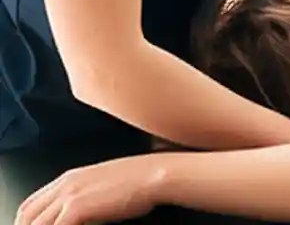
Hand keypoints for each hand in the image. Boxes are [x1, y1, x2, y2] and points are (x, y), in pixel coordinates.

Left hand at [16, 155, 164, 224]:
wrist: (157, 174)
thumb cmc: (142, 180)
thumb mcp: (106, 184)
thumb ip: (87, 194)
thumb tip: (84, 212)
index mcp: (69, 178)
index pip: (31, 204)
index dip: (27, 222)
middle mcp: (65, 185)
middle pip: (27, 216)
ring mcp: (69, 195)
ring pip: (35, 224)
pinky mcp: (76, 208)